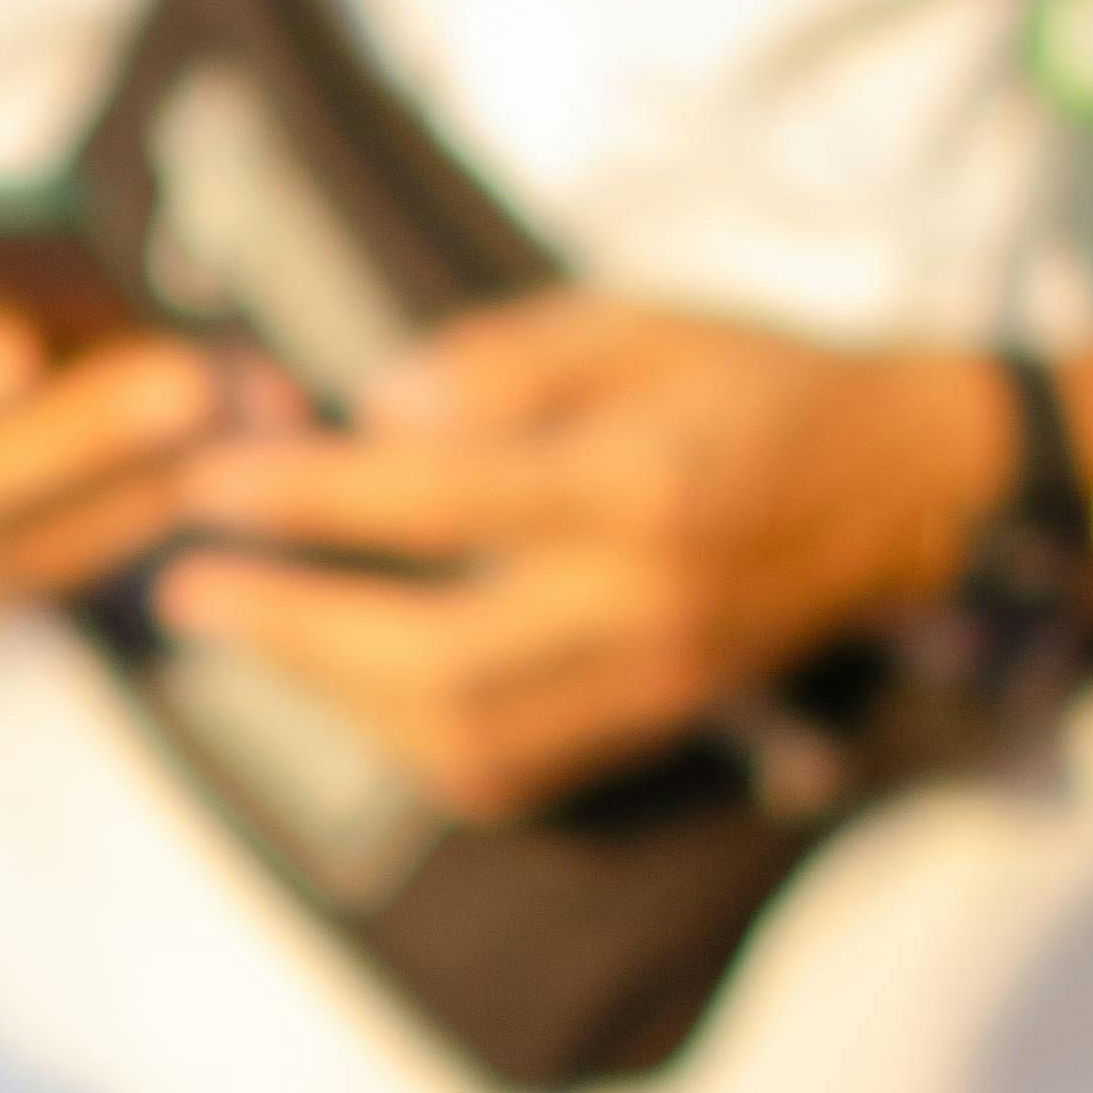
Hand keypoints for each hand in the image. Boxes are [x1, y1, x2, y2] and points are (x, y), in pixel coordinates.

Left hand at [152, 295, 1021, 823]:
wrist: (901, 493)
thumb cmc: (757, 384)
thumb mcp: (637, 319)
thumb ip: (505, 362)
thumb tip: (378, 415)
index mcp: (640, 484)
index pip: (441, 500)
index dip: (311, 498)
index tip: (211, 483)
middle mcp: (640, 607)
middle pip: (433, 660)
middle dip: (295, 631)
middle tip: (191, 589)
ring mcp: (645, 687)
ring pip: (458, 740)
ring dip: (332, 695)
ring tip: (248, 629)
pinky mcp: (644, 731)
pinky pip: (499, 773)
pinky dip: (400, 739)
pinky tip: (342, 684)